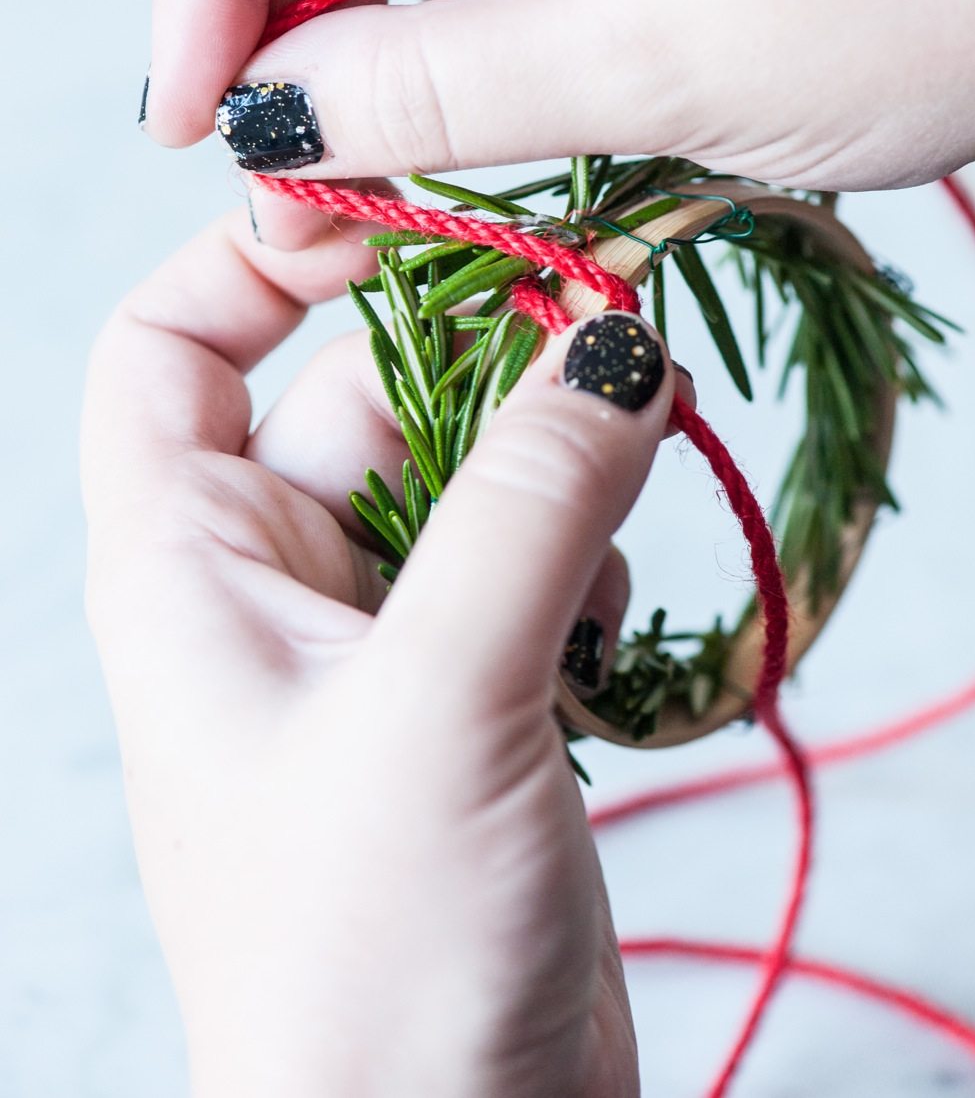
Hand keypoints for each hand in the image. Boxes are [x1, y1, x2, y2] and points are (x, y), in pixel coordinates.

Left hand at [81, 210, 685, 1097]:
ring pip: (464, 469)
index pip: (167, 348)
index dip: (256, 258)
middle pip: (359, 389)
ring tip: (601, 518)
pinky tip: (594, 631)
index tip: (389, 206)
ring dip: (547, 470)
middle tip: (605, 343)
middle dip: (478, 364)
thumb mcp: (441, 702)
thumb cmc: (367, 960)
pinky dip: (574, 559)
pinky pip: (523, 558)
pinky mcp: (466, 690)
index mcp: (185, 566)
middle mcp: (268, 585)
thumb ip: (529, 506)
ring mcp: (373, 637)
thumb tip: (614, 342)